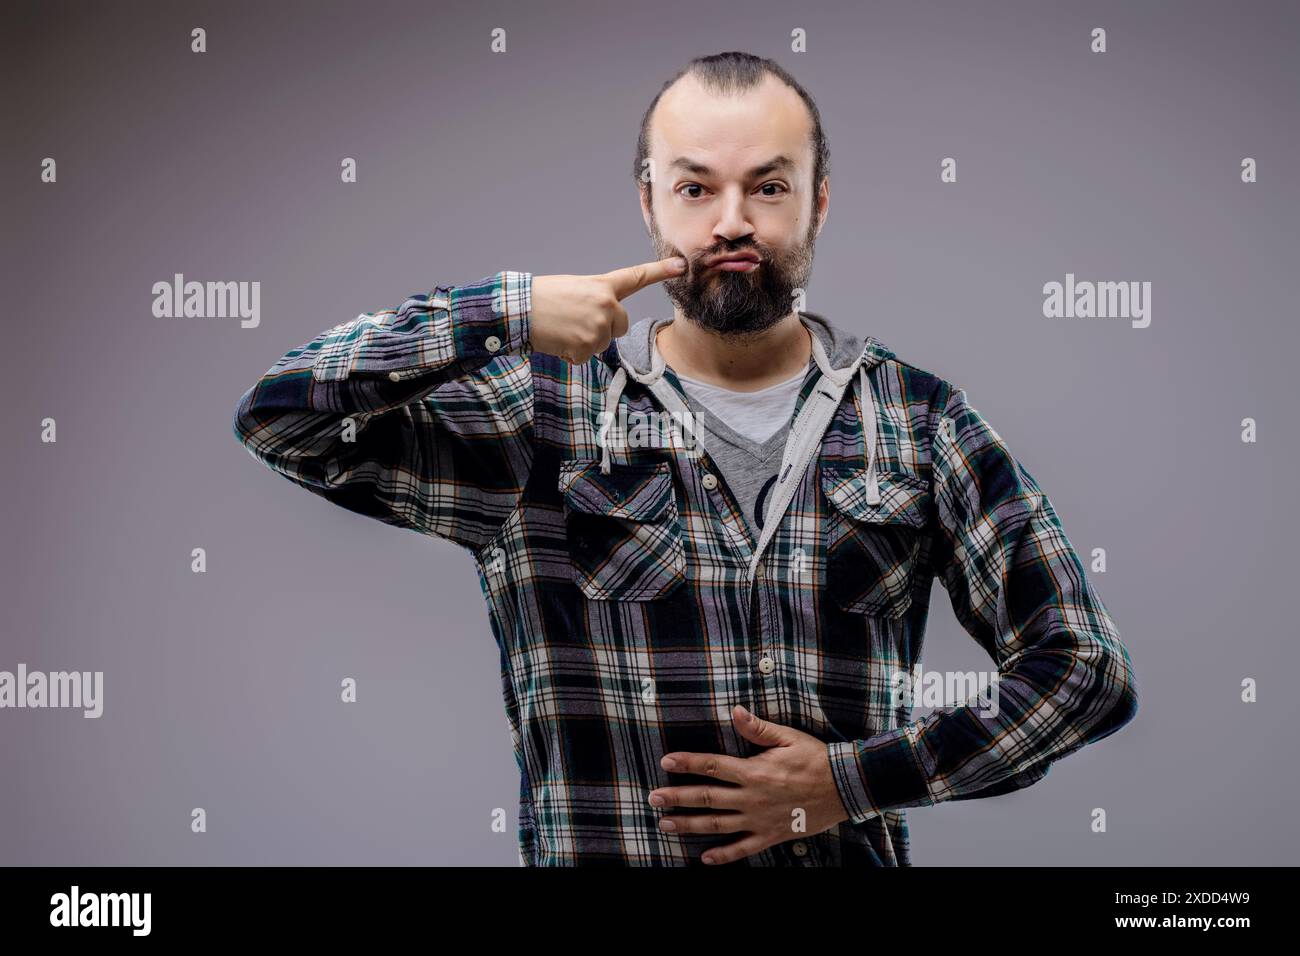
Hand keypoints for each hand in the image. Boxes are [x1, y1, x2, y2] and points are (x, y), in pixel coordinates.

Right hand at [528, 256, 686, 363]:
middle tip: (577, 321)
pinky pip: (586, 356)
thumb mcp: (574, 288)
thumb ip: (596, 299)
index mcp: (601, 286)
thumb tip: (605, 321)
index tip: (682, 266)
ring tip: (563, 328)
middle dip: (604, 327)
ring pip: (602, 343)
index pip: (635, 277)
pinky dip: (573, 353)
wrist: (519, 310)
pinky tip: (559, 340)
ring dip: (585, 341)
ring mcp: (597, 327)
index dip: (660, 271)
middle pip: (621, 325)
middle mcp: (605, 305)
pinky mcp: (586, 346)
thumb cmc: (542, 298)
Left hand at [649, 704, 851, 864]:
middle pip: (707, 798)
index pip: (712, 765)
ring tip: (665, 824)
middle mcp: (752, 797)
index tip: (666, 761)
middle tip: (652, 799)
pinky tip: (705, 859)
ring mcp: (760, 819)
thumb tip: (734, 711)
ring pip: (718, 825)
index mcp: (754, 770)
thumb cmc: (815, 758)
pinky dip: (724, 856)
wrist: (844, 787)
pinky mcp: (771, 835)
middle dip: (677, 798)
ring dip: (690, 825)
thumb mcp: (788, 737)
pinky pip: (743, 848)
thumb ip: (757, 728)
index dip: (687, 763)